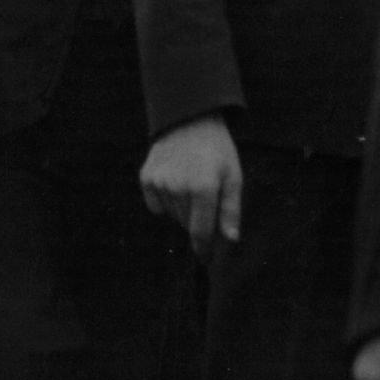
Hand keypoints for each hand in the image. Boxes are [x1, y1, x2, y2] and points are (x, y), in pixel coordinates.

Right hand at [141, 114, 244, 254]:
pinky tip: (174, 183)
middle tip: (206, 198)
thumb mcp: (233, 177)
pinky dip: (166, 202)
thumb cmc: (217, 151)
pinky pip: (156, 207)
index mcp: (204, 188)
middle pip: (187, 225)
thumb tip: (231, 240)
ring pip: (173, 216)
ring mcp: (160, 183)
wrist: (189, 120)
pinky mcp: (146, 178)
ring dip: (183, 210)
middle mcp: (179, 187)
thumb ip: (231, 210)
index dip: (204, 250)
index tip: (206, 259)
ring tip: (191, 184)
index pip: (200, 232)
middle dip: (198, 221)